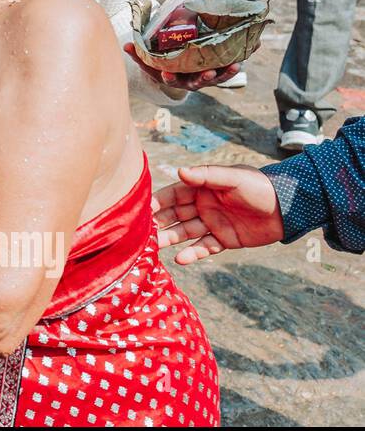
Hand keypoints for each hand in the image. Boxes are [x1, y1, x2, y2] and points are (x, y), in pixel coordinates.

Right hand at [124, 43, 241, 92]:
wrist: (180, 68)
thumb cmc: (164, 64)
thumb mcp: (150, 61)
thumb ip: (139, 54)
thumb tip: (126, 45)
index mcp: (174, 79)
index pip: (170, 79)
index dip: (169, 77)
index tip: (167, 73)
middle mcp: (191, 81)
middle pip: (199, 82)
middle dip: (205, 78)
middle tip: (209, 72)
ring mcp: (206, 77)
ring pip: (218, 78)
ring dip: (227, 73)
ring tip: (235, 65)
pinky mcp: (218, 71)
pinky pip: (229, 68)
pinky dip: (238, 61)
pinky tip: (249, 50)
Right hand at [153, 164, 284, 263]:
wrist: (288, 208)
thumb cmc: (260, 187)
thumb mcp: (233, 178)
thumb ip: (206, 176)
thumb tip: (179, 170)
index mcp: (202, 188)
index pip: (174, 194)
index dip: (159, 201)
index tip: (143, 210)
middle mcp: (203, 205)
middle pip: (175, 215)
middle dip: (159, 222)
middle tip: (141, 232)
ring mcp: (213, 223)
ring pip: (185, 232)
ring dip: (169, 239)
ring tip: (153, 247)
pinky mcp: (224, 239)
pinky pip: (204, 247)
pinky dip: (192, 254)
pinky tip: (179, 260)